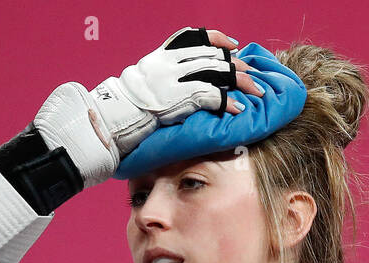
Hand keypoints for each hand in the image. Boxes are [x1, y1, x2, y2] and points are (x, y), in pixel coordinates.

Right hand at [32, 28, 263, 189]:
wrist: (110, 119)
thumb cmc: (123, 111)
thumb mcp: (142, 85)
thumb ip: (161, 81)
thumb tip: (176, 89)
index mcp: (161, 57)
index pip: (193, 37)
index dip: (216, 39)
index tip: (232, 45)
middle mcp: (170, 63)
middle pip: (212, 56)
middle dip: (236, 66)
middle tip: (253, 76)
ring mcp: (176, 79)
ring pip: (219, 72)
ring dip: (242, 82)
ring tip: (257, 92)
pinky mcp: (180, 97)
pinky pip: (213, 96)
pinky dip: (229, 102)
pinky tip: (240, 110)